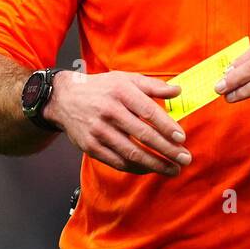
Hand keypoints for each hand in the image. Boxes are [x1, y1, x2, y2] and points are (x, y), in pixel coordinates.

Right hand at [44, 71, 189, 175]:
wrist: (65, 99)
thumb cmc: (101, 88)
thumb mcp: (125, 79)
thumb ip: (153, 86)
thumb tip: (178, 90)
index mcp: (121, 92)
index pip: (148, 112)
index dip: (167, 126)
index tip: (182, 138)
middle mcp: (109, 111)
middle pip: (143, 135)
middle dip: (167, 150)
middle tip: (185, 159)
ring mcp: (99, 131)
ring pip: (132, 153)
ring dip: (155, 164)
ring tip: (172, 169)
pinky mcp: (91, 146)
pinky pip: (118, 162)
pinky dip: (137, 168)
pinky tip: (150, 168)